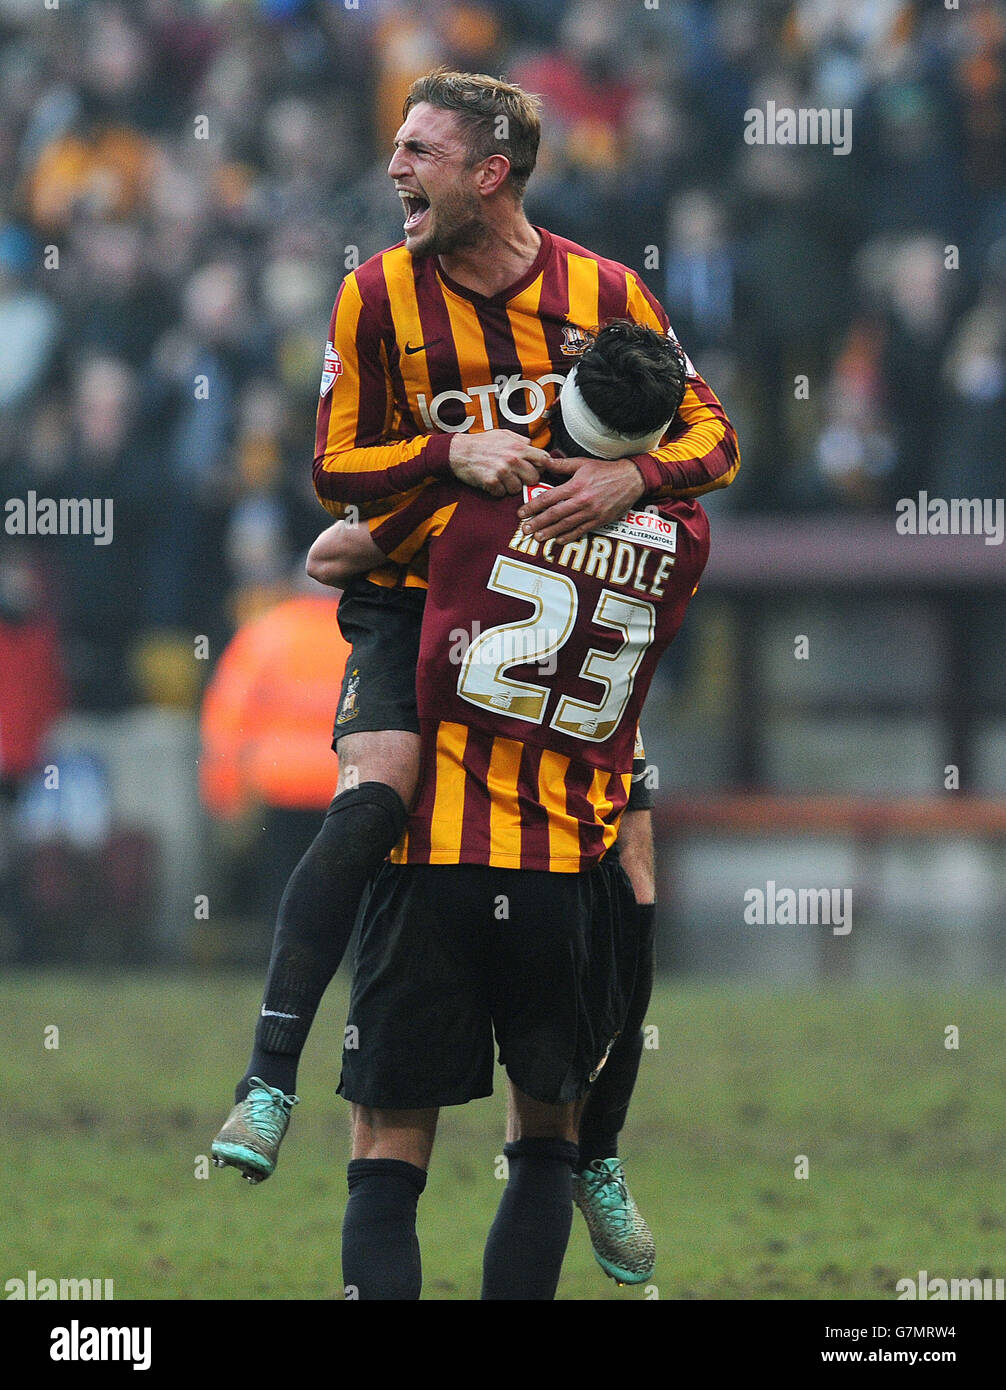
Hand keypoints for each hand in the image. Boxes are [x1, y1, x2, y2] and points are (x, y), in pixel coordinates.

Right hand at [448, 429, 551, 497]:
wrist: (458, 451)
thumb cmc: (480, 443)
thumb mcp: (503, 434)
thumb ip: (520, 440)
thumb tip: (532, 446)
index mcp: (518, 447)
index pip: (543, 459)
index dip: (541, 465)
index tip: (536, 468)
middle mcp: (512, 459)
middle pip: (534, 478)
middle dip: (527, 479)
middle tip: (517, 476)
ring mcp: (502, 472)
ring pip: (518, 489)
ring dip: (511, 486)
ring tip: (502, 478)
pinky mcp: (491, 482)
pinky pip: (502, 494)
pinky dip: (497, 491)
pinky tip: (492, 482)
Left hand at [516, 457, 644, 542]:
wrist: (631, 479)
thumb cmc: (606, 470)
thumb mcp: (583, 463)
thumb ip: (562, 464)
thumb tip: (544, 460)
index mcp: (575, 485)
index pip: (549, 498)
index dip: (533, 506)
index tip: (522, 513)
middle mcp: (581, 500)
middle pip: (554, 514)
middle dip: (537, 523)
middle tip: (525, 530)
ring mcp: (591, 512)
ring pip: (565, 525)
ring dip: (549, 533)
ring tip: (537, 537)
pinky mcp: (599, 521)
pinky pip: (581, 531)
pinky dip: (568, 536)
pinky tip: (558, 540)